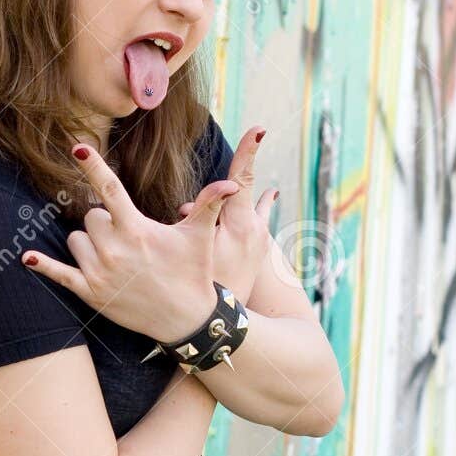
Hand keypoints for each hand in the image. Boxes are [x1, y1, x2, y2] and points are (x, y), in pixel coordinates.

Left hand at [20, 142, 242, 343]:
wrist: (187, 320)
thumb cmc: (193, 273)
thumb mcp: (199, 237)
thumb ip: (209, 204)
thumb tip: (231, 183)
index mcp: (137, 229)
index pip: (110, 189)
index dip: (93, 166)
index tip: (76, 147)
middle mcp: (114, 249)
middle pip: (90, 217)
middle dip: (104, 222)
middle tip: (127, 238)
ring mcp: (99, 272)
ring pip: (75, 240)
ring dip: (88, 243)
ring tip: (114, 256)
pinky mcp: (90, 293)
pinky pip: (59, 274)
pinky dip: (43, 266)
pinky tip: (26, 258)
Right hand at [175, 126, 277, 304]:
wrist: (229, 326)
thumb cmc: (205, 288)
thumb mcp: (193, 252)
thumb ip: (192, 222)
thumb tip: (189, 205)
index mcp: (239, 224)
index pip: (242, 179)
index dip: (249, 151)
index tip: (260, 128)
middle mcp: (256, 230)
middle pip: (250, 191)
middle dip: (247, 167)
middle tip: (257, 136)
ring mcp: (260, 244)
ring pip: (256, 210)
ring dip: (255, 197)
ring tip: (267, 186)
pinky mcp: (260, 256)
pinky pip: (257, 227)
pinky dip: (256, 215)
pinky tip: (264, 206)